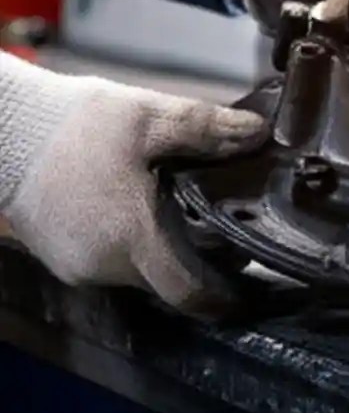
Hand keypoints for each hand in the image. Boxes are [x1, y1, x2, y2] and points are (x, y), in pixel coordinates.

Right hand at [0, 54, 266, 314]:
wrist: (5, 129)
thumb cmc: (76, 125)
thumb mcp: (151, 117)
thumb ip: (208, 129)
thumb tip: (258, 134)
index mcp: (134, 238)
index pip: (190, 293)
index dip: (224, 296)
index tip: (248, 287)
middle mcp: (104, 266)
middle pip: (167, 282)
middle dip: (197, 263)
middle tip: (225, 232)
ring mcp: (77, 267)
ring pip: (138, 273)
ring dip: (162, 251)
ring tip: (184, 215)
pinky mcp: (59, 259)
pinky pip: (108, 264)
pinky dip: (130, 245)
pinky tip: (139, 211)